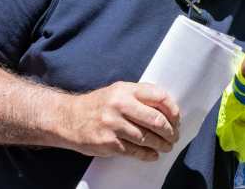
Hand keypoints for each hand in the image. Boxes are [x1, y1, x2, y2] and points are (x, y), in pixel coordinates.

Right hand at [61, 81, 180, 159]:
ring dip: (161, 144)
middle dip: (170, 131)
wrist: (67, 119)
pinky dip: (147, 154)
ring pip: (147, 137)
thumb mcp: (117, 92)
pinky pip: (134, 151)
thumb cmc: (98, 105)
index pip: (158, 96)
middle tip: (174, 136)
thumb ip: (140, 96)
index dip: (172, 109)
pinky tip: (153, 154)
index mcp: (125, 89)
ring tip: (167, 146)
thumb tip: (167, 109)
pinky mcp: (108, 143)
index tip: (177, 119)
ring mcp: (113, 125)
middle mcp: (119, 105)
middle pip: (156, 119)